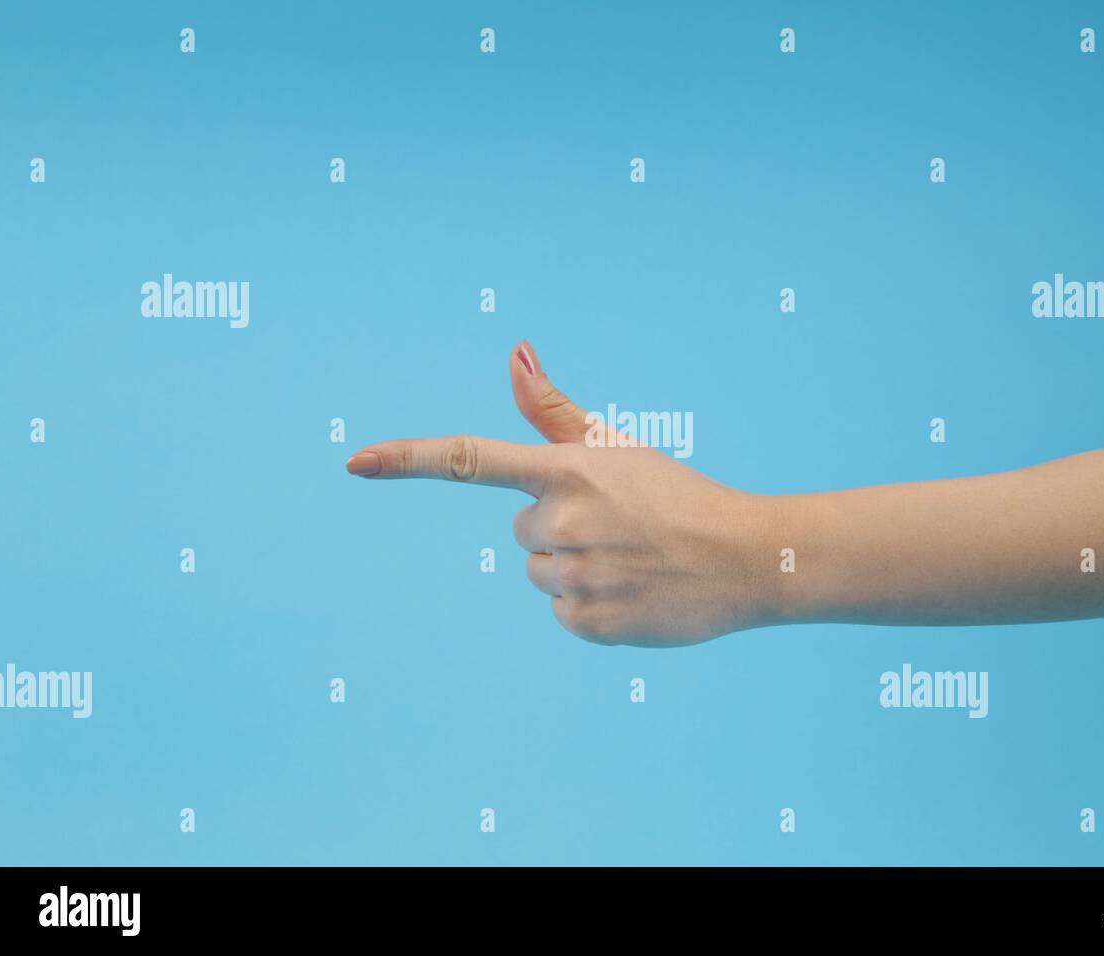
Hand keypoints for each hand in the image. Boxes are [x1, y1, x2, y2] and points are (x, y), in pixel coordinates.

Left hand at [346, 341, 773, 646]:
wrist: (749, 557)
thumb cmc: (676, 495)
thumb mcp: (617, 448)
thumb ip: (555, 409)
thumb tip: (513, 351)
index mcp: (569, 469)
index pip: (472, 459)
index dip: (409, 459)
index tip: (354, 460)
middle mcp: (566, 520)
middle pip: (520, 534)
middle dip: (559, 530)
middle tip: (616, 528)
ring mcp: (579, 575)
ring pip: (539, 575)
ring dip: (575, 569)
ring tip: (629, 560)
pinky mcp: (592, 622)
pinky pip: (563, 614)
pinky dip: (592, 606)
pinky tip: (634, 591)